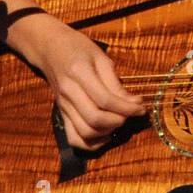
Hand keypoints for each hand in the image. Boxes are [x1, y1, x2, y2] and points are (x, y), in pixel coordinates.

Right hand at [21, 17, 145, 149]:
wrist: (51, 48)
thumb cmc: (78, 49)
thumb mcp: (101, 58)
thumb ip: (115, 83)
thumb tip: (134, 103)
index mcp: (78, 73)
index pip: (105, 100)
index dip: (127, 108)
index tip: (141, 108)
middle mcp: (68, 92)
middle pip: (94, 119)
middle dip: (119, 120)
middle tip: (131, 113)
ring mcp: (63, 106)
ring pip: (85, 132)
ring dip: (107, 131)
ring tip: (119, 121)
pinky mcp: (62, 114)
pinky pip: (74, 138)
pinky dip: (91, 143)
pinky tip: (105, 134)